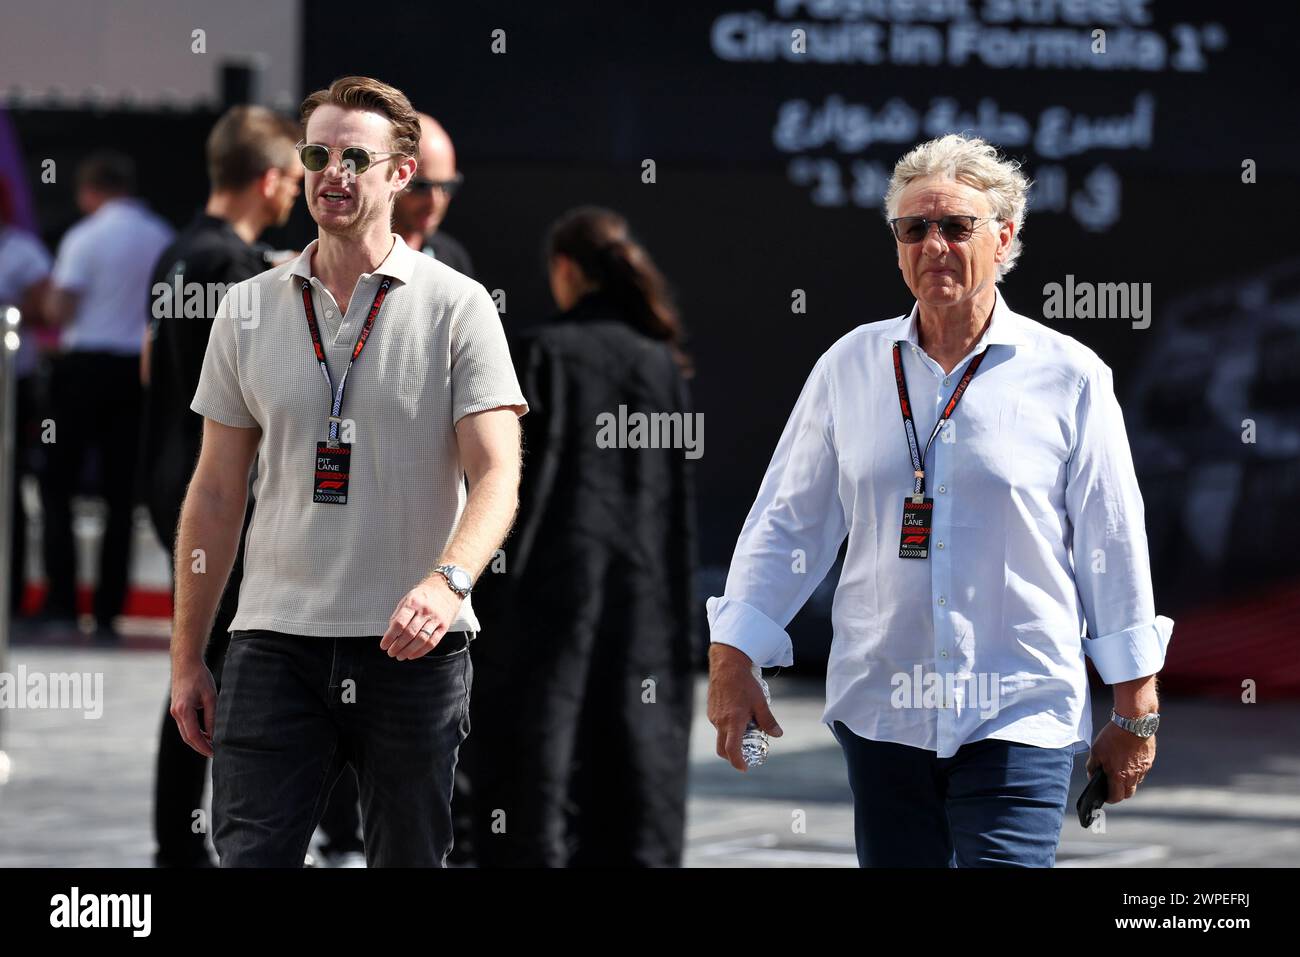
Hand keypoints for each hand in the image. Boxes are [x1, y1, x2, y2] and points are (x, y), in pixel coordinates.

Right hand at [170, 657, 217, 757]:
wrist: (185, 662)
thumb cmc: (200, 677)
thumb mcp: (211, 696)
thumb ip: (212, 716)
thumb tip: (214, 735)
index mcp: (183, 710)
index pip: (193, 735)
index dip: (204, 747)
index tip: (214, 753)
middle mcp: (176, 713)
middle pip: (187, 737)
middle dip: (200, 747)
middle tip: (215, 753)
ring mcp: (174, 711)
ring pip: (185, 732)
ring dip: (197, 740)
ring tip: (212, 745)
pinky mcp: (176, 709)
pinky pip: (185, 725)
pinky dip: (194, 732)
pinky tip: (206, 733)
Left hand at [380, 575, 464, 659]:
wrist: (447, 588)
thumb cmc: (425, 595)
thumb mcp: (408, 598)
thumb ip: (399, 614)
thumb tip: (390, 632)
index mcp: (413, 603)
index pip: (399, 623)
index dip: (390, 637)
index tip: (384, 645)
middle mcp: (425, 611)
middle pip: (409, 633)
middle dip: (397, 646)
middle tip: (391, 652)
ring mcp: (435, 619)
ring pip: (421, 640)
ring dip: (408, 651)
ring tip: (400, 655)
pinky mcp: (444, 626)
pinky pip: (432, 642)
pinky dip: (421, 651)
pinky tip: (413, 655)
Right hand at [707, 643, 782, 771]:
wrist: (727, 665)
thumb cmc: (745, 683)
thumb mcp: (760, 702)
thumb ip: (768, 721)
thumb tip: (778, 734)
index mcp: (733, 721)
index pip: (732, 750)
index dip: (737, 762)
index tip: (744, 768)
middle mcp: (720, 722)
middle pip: (722, 748)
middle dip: (732, 757)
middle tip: (743, 757)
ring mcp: (713, 716)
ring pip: (721, 734)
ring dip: (731, 737)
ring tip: (746, 724)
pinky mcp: (711, 710)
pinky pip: (718, 724)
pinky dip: (727, 726)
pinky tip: (737, 712)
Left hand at [1086, 718, 1155, 804]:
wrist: (1133, 722)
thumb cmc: (1113, 736)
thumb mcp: (1096, 751)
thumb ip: (1093, 766)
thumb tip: (1092, 776)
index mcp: (1118, 776)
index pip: (1116, 797)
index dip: (1109, 798)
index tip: (1105, 796)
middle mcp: (1133, 776)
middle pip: (1128, 793)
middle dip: (1120, 792)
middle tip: (1113, 785)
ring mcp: (1143, 769)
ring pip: (1136, 782)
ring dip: (1128, 781)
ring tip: (1120, 769)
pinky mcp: (1149, 761)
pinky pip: (1142, 771)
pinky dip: (1135, 770)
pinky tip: (1128, 759)